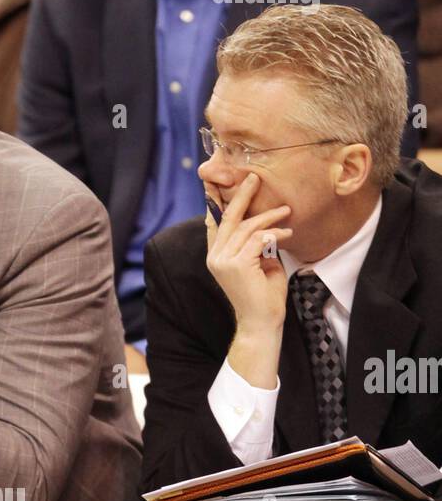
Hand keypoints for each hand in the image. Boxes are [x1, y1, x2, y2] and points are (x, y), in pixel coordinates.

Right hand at [205, 173, 291, 338]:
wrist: (262, 322)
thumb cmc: (263, 295)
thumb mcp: (258, 262)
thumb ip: (255, 243)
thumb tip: (264, 225)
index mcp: (216, 256)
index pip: (214, 223)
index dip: (217, 201)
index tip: (220, 182)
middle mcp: (215, 257)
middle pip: (227, 218)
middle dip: (242, 195)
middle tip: (254, 177)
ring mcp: (224, 261)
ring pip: (247, 227)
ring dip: (270, 216)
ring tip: (287, 211)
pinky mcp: (238, 265)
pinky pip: (258, 239)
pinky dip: (275, 233)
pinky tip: (287, 233)